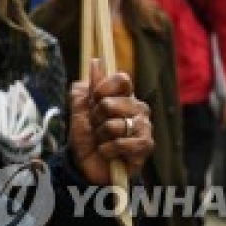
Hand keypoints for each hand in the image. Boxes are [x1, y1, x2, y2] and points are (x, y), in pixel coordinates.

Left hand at [68, 59, 153, 185]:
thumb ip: (87, 87)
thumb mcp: (80, 110)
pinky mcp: (145, 147)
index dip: (102, 89)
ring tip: (102, 141)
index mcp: (125, 96)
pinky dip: (107, 149)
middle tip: (97, 127)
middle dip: (95, 118)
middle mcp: (138, 108)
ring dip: (100, 136)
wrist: (84, 164)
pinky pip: (122, 143)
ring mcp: (144, 127)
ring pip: (114, 125)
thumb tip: (96, 62)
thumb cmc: (86, 135)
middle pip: (111, 103)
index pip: (122, 79)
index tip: (93, 100)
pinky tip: (108, 153)